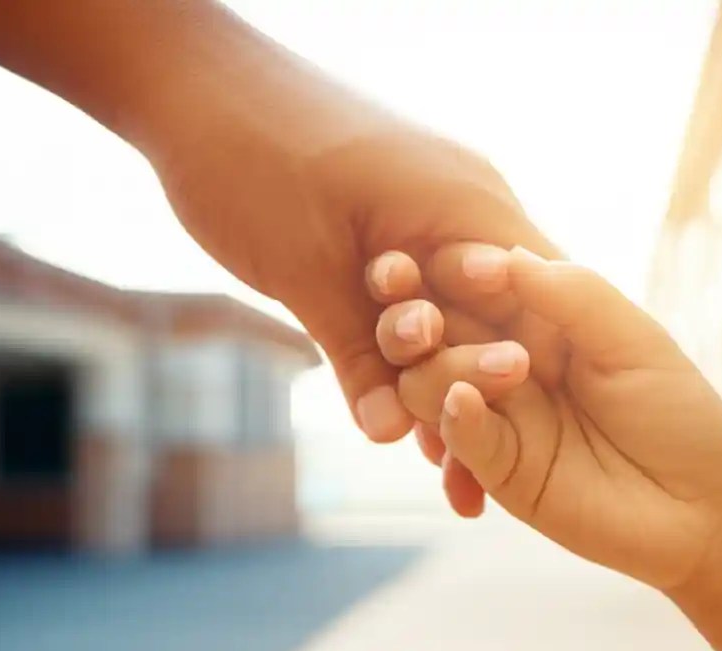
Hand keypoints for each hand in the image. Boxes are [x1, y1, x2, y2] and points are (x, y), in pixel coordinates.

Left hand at [158, 117, 558, 443]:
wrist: (188, 89)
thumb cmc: (249, 158)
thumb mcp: (304, 269)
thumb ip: (356, 352)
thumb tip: (394, 435)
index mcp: (464, 205)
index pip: (533, 302)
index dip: (527, 380)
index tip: (516, 456)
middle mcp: (457, 211)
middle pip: (495, 321)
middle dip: (480, 400)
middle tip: (468, 491)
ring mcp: (420, 218)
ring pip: (449, 319)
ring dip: (439, 385)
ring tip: (437, 471)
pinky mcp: (379, 232)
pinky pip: (410, 303)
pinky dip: (400, 354)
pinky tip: (393, 415)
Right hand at [377, 247, 721, 592]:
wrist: (700, 510)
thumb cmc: (678, 414)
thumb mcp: (634, 340)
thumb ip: (572, 295)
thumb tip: (506, 256)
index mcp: (536, 318)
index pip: (472, 281)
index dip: (453, 266)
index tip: (457, 260)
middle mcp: (503, 359)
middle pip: (433, 328)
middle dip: (417, 317)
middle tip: (428, 318)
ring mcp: (496, 414)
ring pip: (425, 381)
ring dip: (447, 367)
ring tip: (507, 369)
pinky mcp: (495, 468)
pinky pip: (455, 436)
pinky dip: (452, 417)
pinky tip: (465, 404)